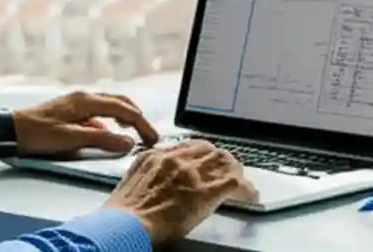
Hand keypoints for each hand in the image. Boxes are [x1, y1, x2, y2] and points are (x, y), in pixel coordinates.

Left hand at [9, 91, 158, 156]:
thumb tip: (127, 142)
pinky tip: (109, 135)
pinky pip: (98, 113)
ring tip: (135, 133)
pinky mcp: (71, 111)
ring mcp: (77, 102)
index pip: (124, 109)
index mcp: (86, 100)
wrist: (9, 129)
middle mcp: (84, 97)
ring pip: (110, 106)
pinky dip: (110, 122)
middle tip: (149, 135)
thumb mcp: (70, 139)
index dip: (142, 124)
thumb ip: (101, 140)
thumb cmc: (36, 133)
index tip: (152, 138)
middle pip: (120, 102)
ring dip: (125, 118)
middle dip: (137, 118)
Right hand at [103, 140, 258, 245]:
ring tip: (240, 182)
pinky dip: (246, 190)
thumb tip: (157, 181)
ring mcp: (191, 173)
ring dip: (233, 171)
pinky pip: (234, 183)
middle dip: (218, 160)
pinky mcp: (205, 191)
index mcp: (155, 156)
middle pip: (207, 149)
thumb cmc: (123, 213)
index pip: (186, 147)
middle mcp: (175, 158)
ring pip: (224, 161)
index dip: (200, 156)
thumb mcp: (131, 183)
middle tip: (226, 171)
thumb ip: (148, 175)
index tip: (204, 164)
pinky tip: (250, 196)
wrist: (125, 225)